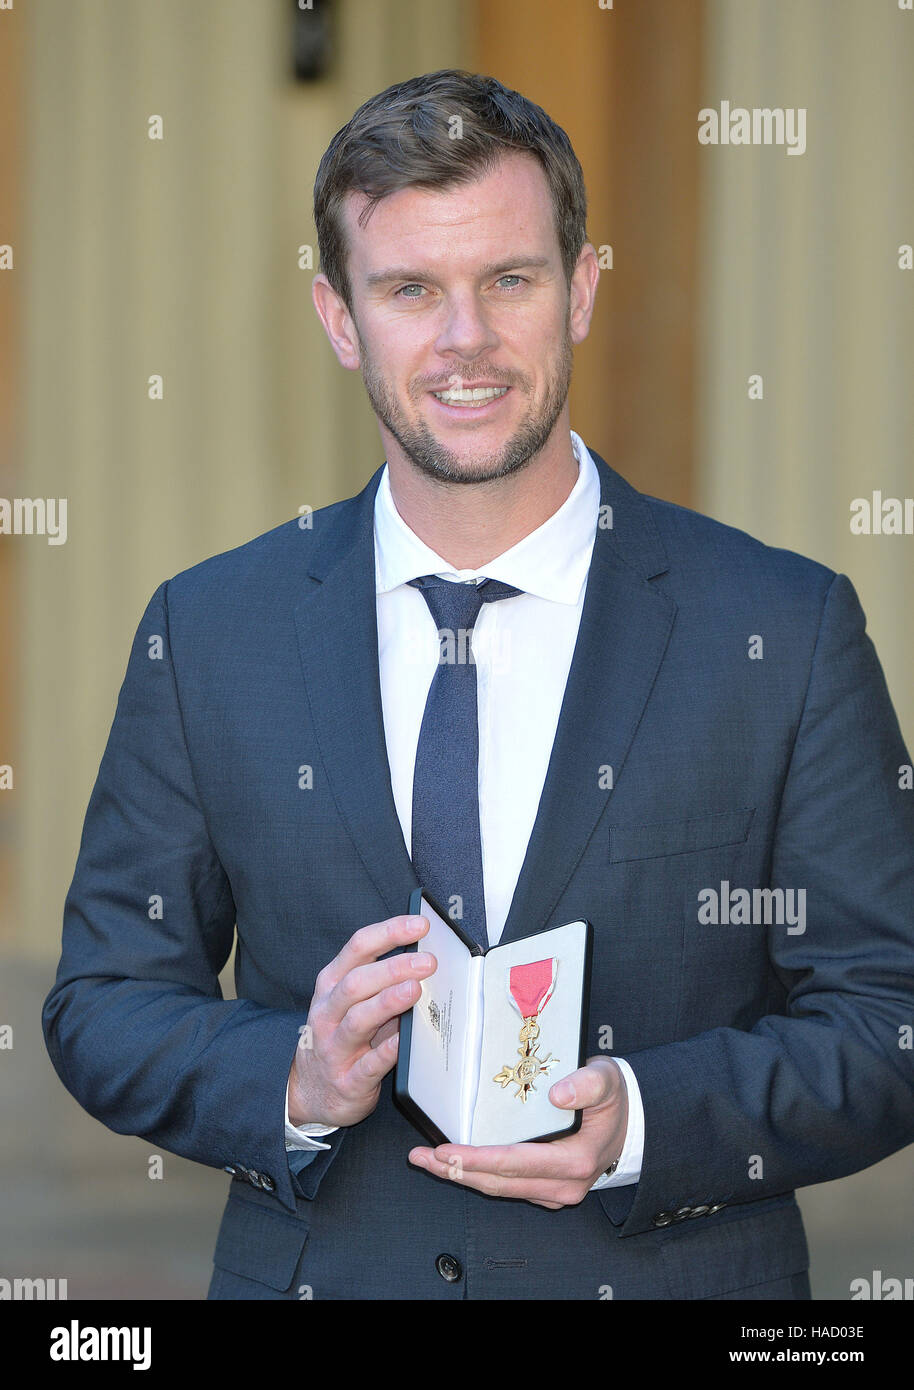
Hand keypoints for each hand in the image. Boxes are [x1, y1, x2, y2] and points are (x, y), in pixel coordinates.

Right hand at [288, 914, 436, 1127]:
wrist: (310, 1091)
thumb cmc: (340, 1038)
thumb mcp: (352, 1004)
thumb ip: (383, 984)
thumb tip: (424, 960)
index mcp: (332, 985)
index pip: (358, 948)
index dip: (389, 933)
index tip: (419, 925)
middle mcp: (328, 1012)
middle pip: (357, 982)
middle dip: (393, 968)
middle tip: (427, 962)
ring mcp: (335, 1047)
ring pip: (358, 1019)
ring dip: (388, 1002)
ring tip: (415, 990)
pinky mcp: (348, 1081)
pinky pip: (369, 1064)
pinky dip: (388, 1050)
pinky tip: (406, 1039)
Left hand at [407, 1056, 627, 1207]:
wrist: (631, 1121)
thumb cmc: (615, 1098)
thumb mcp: (606, 1080)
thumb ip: (587, 1083)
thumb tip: (557, 1094)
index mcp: (576, 1161)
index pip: (515, 1163)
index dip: (477, 1159)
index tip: (445, 1151)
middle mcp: (564, 1185)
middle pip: (500, 1183)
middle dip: (457, 1171)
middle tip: (421, 1156)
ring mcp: (556, 1192)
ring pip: (499, 1189)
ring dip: (461, 1176)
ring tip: (426, 1160)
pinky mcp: (547, 1190)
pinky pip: (507, 1186)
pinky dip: (478, 1176)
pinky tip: (455, 1162)